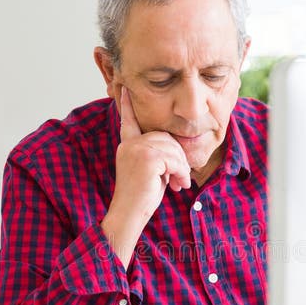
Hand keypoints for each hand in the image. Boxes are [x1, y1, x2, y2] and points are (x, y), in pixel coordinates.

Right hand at [100, 87, 190, 267]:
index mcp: (128, 146)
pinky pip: (174, 159)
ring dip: (181, 167)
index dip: (127, 106)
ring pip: (172, 148)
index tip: (124, 89)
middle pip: (165, 138)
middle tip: (180, 179)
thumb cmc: (140, 199)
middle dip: (178, 158)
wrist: (129, 214)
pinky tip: (177, 185)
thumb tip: (176, 152)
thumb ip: (158, 157)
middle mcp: (130, 144)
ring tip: (179, 184)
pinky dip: (181, 172)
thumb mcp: (151, 173)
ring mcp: (137, 149)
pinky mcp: (146, 157)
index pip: (128, 121)